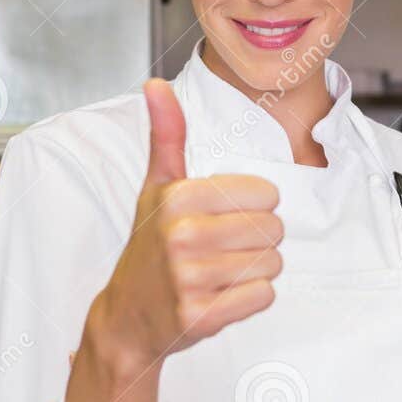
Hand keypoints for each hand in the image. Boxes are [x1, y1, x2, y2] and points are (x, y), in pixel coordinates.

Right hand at [88, 78, 283, 374]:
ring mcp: (190, 279)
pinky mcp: (202, 316)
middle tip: (222, 250)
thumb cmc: (150, 246)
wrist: (127, 317)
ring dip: (256, 270)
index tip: (223, 218)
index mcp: (177, 197)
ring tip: (220, 272)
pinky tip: (221, 295)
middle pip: (274, 230)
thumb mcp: (156, 188)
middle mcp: (182, 236)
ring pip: (272, 264)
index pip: (266, 195)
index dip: (254, 207)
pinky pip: (263, 297)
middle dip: (257, 241)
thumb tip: (157, 84)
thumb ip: (167, 137)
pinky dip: (250, 299)